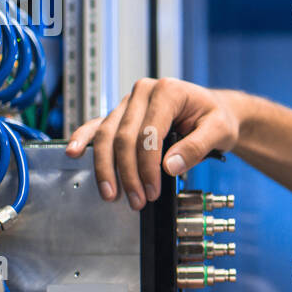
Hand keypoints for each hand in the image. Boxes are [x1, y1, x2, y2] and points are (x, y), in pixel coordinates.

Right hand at [65, 78, 242, 209]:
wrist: (215, 111)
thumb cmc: (216, 117)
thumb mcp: (219, 130)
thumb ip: (196, 147)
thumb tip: (169, 167)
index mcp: (168, 91)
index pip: (148, 133)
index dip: (147, 166)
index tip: (152, 191)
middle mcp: (143, 92)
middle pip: (124, 137)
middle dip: (128, 174)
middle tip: (136, 200)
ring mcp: (129, 102)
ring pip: (107, 135)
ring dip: (107, 168)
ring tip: (111, 194)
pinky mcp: (121, 114)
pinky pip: (97, 126)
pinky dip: (83, 139)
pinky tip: (73, 152)